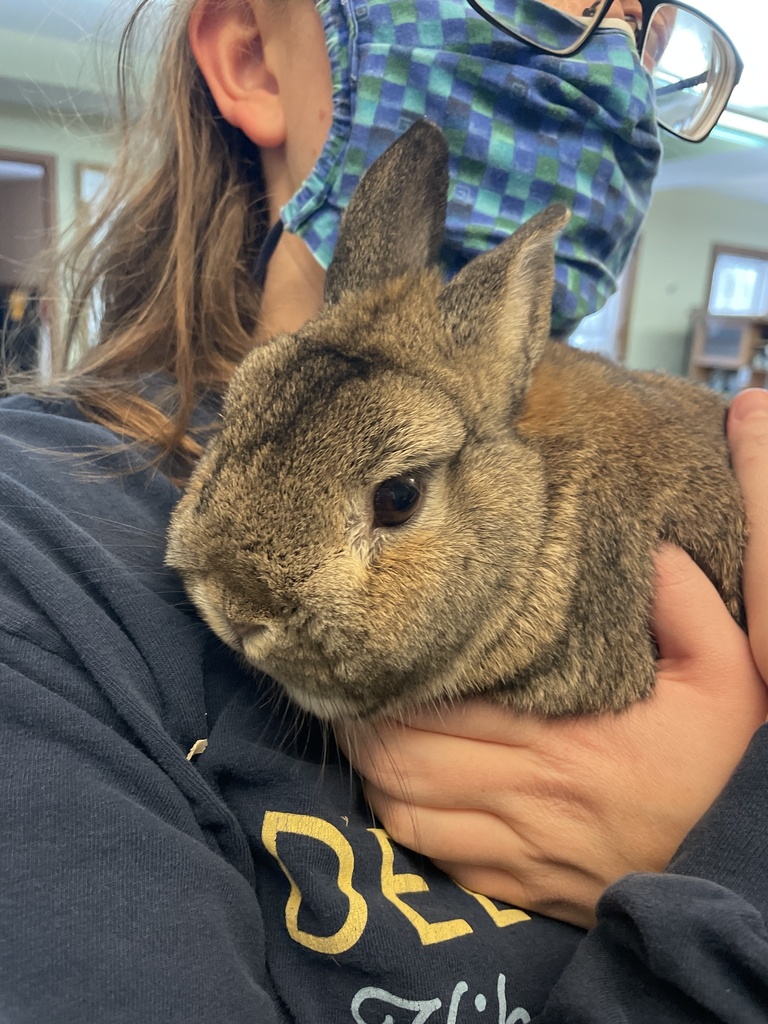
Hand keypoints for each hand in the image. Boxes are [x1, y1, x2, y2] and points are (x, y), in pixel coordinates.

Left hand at [339, 396, 767, 927]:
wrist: (740, 863)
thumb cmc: (720, 764)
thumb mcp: (727, 673)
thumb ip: (683, 603)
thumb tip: (643, 547)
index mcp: (565, 743)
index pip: (439, 710)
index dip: (389, 686)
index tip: (370, 654)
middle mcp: (527, 801)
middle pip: (402, 764)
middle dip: (359, 726)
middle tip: (348, 687)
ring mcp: (518, 853)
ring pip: (404, 815)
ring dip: (372, 773)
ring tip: (364, 731)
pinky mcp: (520, 889)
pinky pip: (436, 858)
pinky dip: (404, 821)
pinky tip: (404, 787)